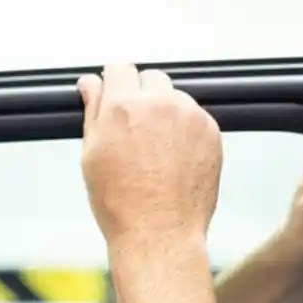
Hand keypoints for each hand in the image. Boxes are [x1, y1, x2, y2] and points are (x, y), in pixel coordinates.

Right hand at [77, 64, 222, 247]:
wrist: (159, 234)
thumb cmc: (120, 203)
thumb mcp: (92, 155)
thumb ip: (93, 111)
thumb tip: (90, 83)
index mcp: (124, 107)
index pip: (119, 69)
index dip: (114, 83)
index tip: (114, 96)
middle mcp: (160, 104)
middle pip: (150, 78)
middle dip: (141, 96)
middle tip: (133, 131)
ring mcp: (190, 116)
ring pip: (174, 98)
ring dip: (164, 113)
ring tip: (155, 152)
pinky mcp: (211, 132)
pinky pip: (195, 118)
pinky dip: (185, 131)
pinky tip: (173, 160)